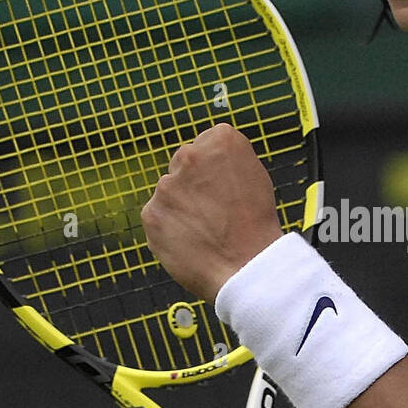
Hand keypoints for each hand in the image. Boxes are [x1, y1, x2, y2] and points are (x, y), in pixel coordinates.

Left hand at [141, 123, 282, 301]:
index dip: (216, 169)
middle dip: (194, 183)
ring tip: (206, 230)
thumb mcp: (255, 176)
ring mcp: (166, 185)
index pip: (206, 144)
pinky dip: (170, 228)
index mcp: (221, 140)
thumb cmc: (256, 224)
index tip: (225, 187)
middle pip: (183, 164)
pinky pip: (159, 216)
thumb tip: (209, 159)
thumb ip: (227, 159)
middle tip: (215, 211)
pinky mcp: (151, 213)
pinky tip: (192, 241)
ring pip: (169, 191)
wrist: (246, 267)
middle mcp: (190, 155)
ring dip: (181, 206)